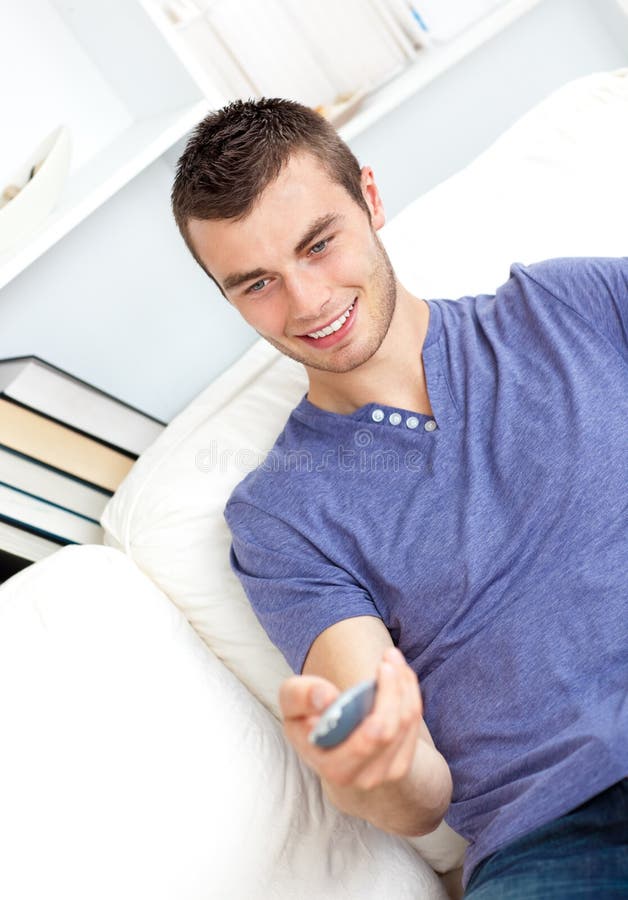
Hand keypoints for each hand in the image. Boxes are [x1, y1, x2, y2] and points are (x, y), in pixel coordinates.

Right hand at [280, 646, 422, 792]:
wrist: (331, 753)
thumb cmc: (308, 720)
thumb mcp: (292, 705)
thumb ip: (299, 696)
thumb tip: (326, 698)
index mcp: (332, 766)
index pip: (363, 740)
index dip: (379, 704)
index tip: (375, 671)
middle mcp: (360, 777)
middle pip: (387, 730)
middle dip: (393, 688)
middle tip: (388, 655)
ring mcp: (383, 774)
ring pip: (405, 722)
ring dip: (404, 684)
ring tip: (392, 658)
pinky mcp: (400, 764)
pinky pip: (414, 724)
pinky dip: (411, 694)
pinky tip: (401, 675)